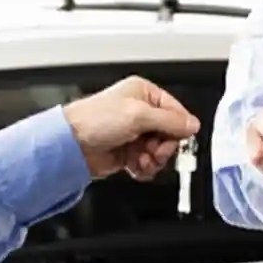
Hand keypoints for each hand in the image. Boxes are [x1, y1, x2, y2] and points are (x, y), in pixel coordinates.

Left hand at [63, 76, 200, 179]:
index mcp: (144, 94)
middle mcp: (140, 112)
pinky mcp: (128, 152)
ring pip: (160, 151)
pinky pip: (148, 164)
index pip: (176, 111)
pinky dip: (145, 168)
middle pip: (170, 134)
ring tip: (142, 160)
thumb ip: (170, 121)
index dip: (178, 128)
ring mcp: (134, 134)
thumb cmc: (94, 121)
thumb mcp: (139, 115)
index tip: (176, 139)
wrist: (70, 145)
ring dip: (154, 160)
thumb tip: (192, 125)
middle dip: (164, 147)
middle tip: (155, 151)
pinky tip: (136, 166)